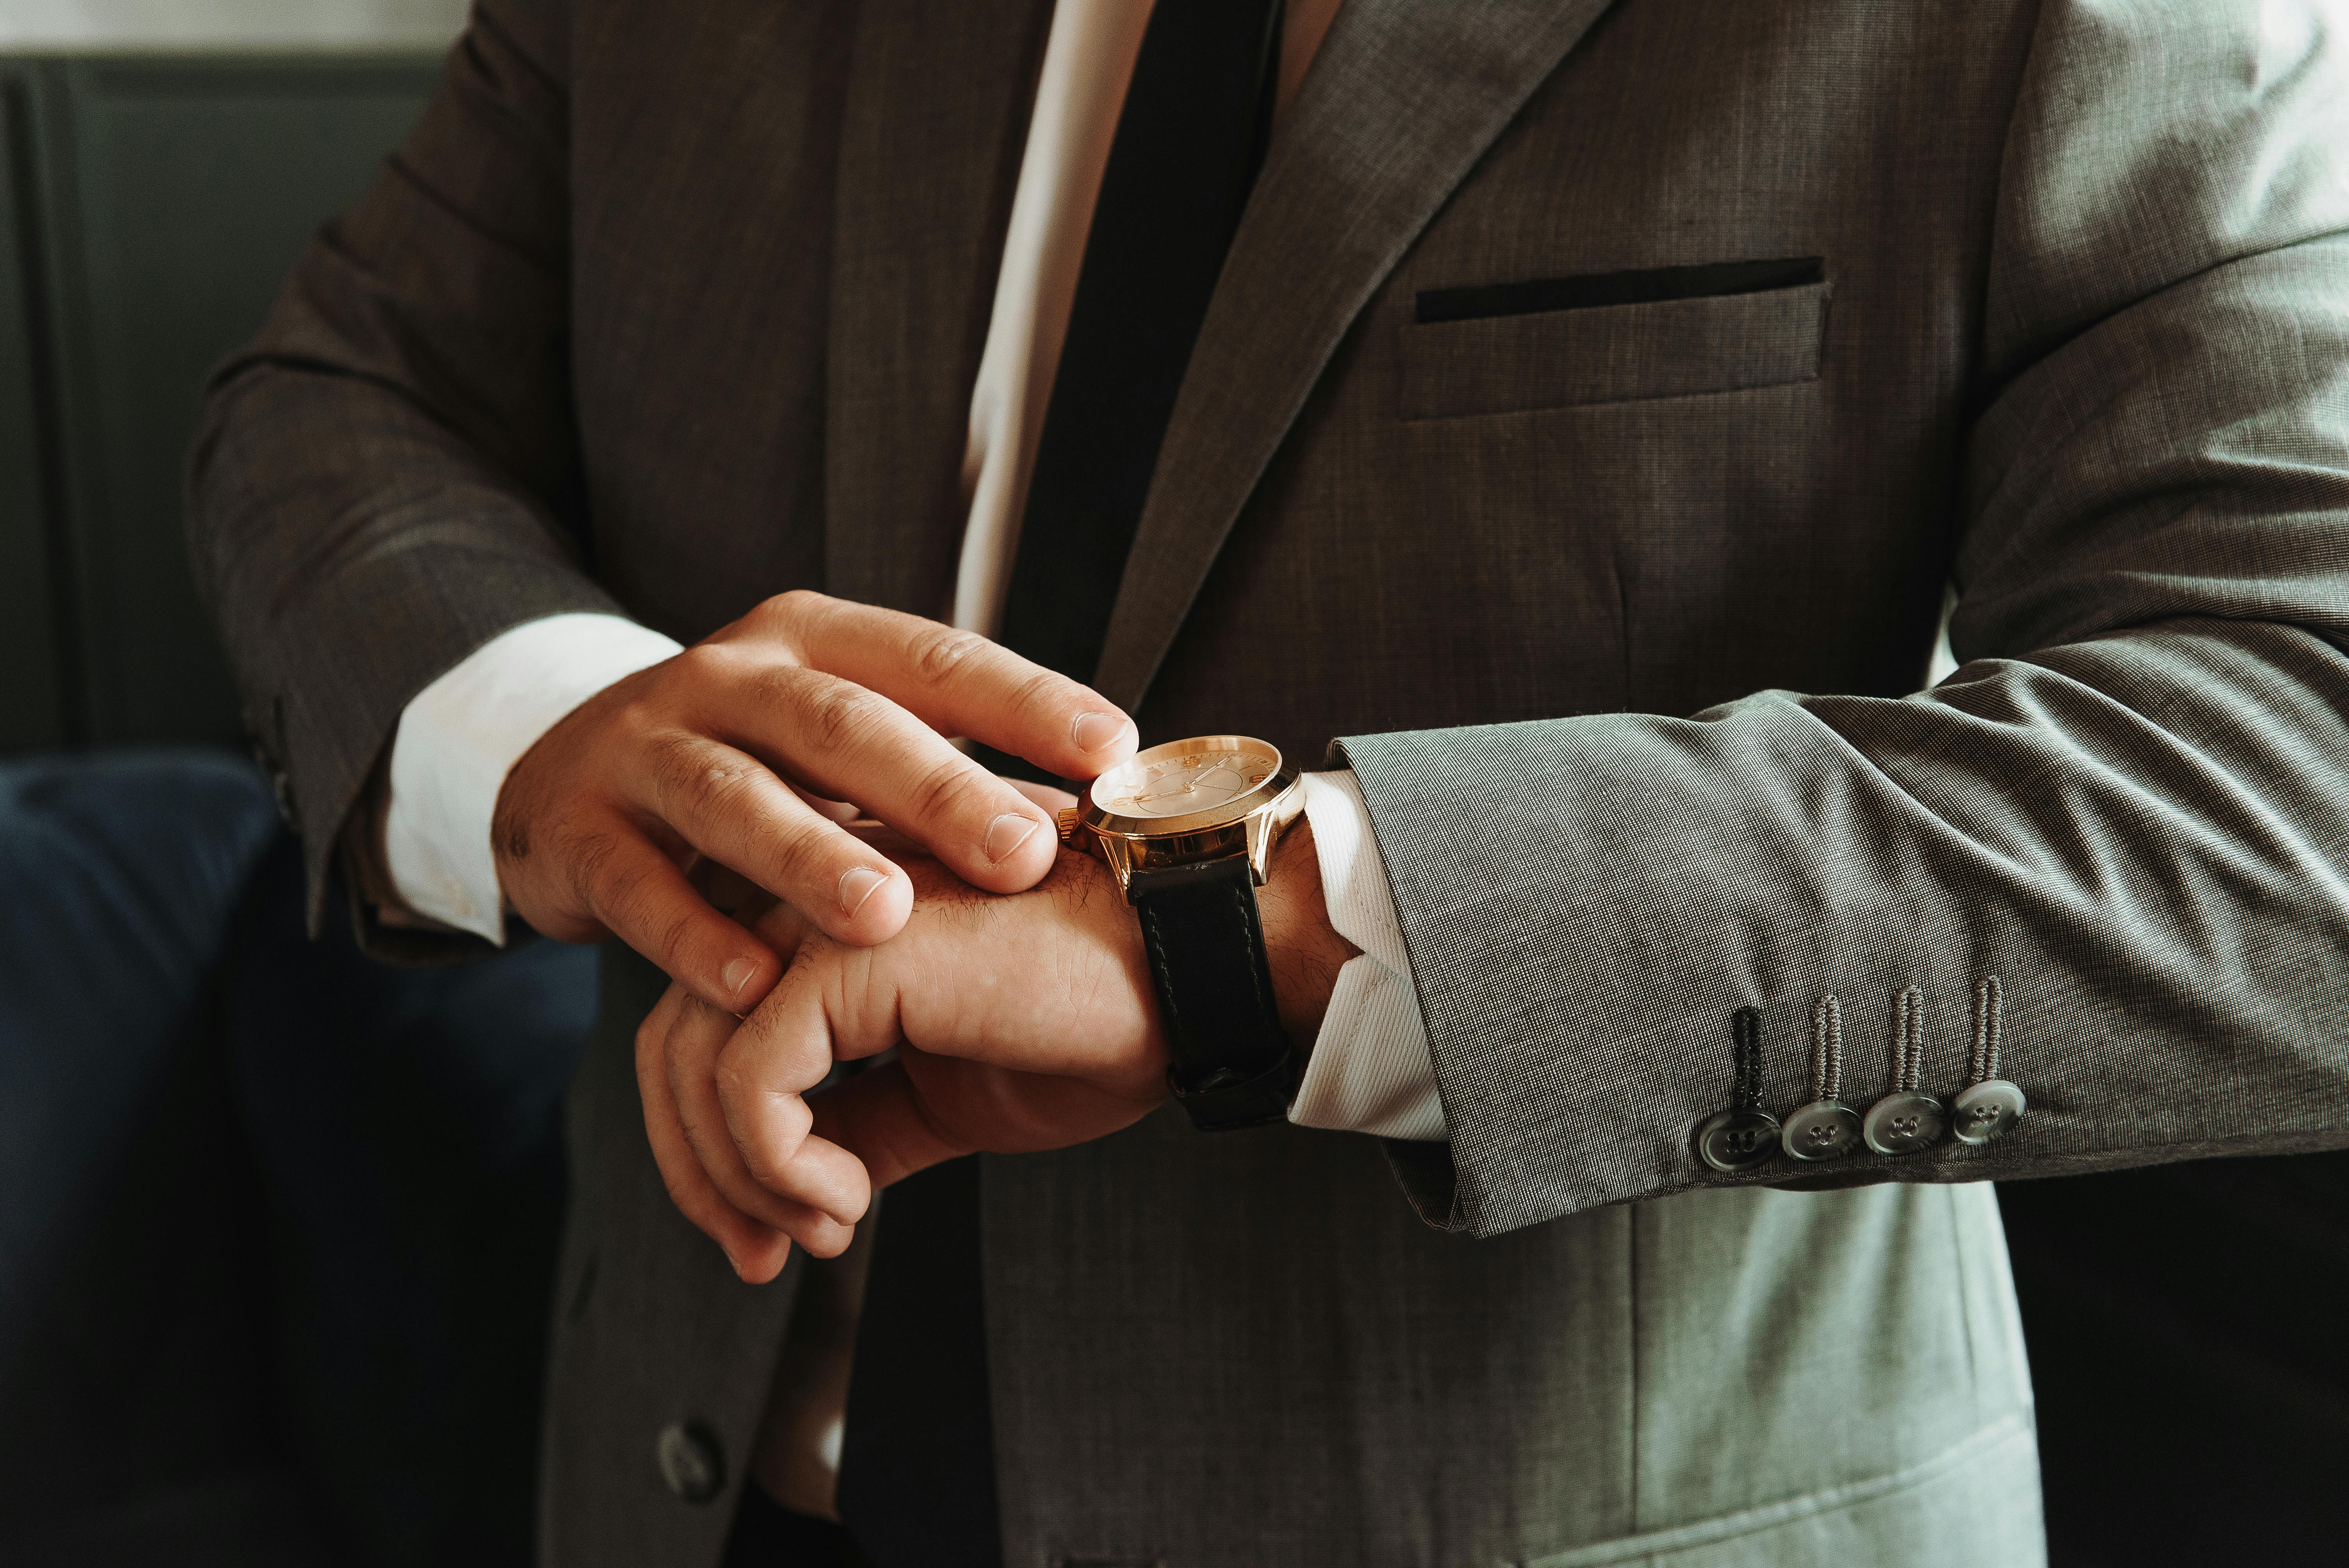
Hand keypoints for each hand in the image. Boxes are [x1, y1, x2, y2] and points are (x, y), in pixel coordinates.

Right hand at [492, 591, 1136, 1013]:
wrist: (567, 775)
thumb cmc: (759, 769)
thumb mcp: (846, 747)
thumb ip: (954, 770)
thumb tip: (1108, 815)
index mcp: (818, 642)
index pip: (935, 659)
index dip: (1025, 701)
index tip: (1113, 751)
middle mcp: (733, 675)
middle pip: (842, 723)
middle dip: (936, 789)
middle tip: (1021, 853)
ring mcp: (645, 745)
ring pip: (732, 796)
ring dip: (810, 856)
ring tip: (885, 917)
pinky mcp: (576, 828)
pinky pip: (639, 885)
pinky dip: (693, 935)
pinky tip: (753, 986)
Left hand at [636, 812, 1356, 1278]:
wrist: (1187, 970)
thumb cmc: (1093, 1017)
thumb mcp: (947, 1097)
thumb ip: (860, 1123)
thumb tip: (794, 1195)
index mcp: (832, 920)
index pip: (707, 1024)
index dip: (708, 1143)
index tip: (763, 1237)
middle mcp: (811, 900)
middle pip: (672, 1044)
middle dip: (701, 1172)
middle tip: (761, 1256)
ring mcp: (822, 915)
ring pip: (690, 1062)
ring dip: (738, 1179)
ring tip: (828, 1223)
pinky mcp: (847, 956)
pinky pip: (748, 1080)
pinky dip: (777, 1163)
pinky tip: (847, 1197)